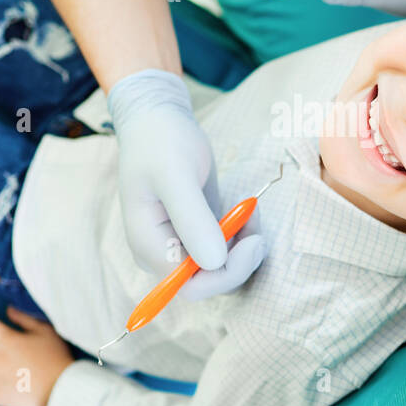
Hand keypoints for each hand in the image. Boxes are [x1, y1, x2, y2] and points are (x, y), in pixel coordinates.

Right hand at [109, 69, 266, 300]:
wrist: (157, 118)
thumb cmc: (160, 142)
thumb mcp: (176, 177)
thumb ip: (193, 221)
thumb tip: (214, 263)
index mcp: (149, 246)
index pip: (189, 286)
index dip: (224, 274)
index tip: (252, 241)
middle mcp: (162, 253)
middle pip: (208, 281)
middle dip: (239, 259)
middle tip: (256, 222)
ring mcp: (179, 244)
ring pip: (221, 267)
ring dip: (244, 244)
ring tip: (250, 208)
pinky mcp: (196, 232)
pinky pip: (224, 249)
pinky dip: (241, 234)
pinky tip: (246, 209)